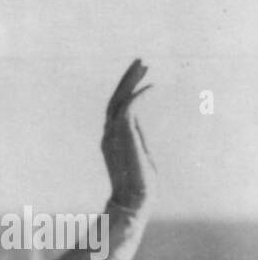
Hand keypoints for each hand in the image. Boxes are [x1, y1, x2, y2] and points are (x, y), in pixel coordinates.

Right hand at [102, 59, 155, 212]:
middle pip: (115, 100)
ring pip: (119, 101)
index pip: (116, 108)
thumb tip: (134, 125)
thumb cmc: (139, 184)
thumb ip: (134, 137)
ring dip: (132, 81)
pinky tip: (151, 86)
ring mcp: (112, 136)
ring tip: (144, 66)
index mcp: (111, 138)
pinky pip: (128, 109)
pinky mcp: (122, 138)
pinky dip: (139, 96)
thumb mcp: (139, 153)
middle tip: (141, 60)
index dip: (127, 89)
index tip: (139, 74)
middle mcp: (108, 135)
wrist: (134, 199)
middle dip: (128, 79)